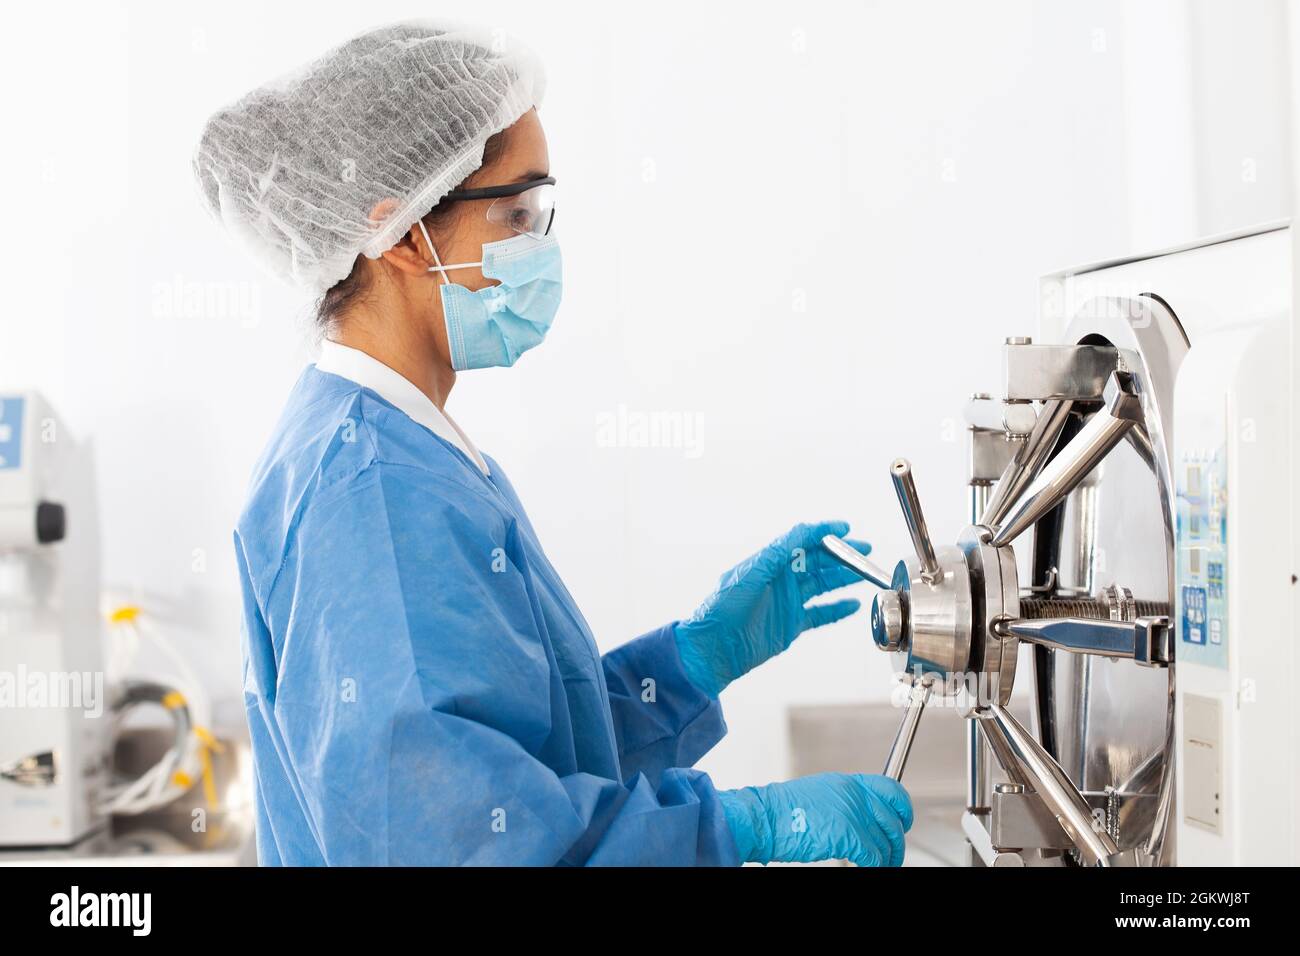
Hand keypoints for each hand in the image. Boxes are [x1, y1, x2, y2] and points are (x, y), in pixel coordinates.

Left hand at [673, 520, 870, 696]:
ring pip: (823, 584)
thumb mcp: (750, 574)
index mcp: (769, 562)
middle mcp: (781, 579)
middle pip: (818, 561)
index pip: (801, 540)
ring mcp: (788, 602)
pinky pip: (821, 613)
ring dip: (844, 578)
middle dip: (842, 554)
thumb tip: (803, 531)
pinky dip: (838, 609)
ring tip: (866, 573)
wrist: (714, 648)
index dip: (824, 532)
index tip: (845, 528)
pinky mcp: (792, 624)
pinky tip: (853, 604)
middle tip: (864, 551)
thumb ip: (777, 553)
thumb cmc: (722, 609)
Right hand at [718, 772, 913, 866]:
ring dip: (888, 858)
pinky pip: (874, 856)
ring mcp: (852, 813)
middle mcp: (853, 794)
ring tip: (882, 866)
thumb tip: (858, 816)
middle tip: (894, 852)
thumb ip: (842, 800)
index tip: (903, 821)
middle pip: (894, 817)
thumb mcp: (818, 794)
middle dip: (898, 839)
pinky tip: (868, 868)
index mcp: (846, 782)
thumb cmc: (780, 811)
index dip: (903, 808)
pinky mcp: (848, 835)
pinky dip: (876, 866)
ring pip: (887, 840)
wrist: (763, 818)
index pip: (891, 788)